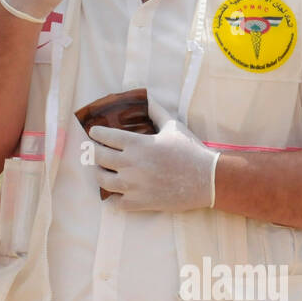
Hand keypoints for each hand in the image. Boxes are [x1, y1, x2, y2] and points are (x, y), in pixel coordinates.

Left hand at [87, 103, 218, 211]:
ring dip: (99, 173)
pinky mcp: (141, 202)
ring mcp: (134, 185)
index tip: (94, 132)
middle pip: (98, 157)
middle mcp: (131, 164)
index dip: (97, 133)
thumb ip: (156, 111)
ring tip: (101, 170)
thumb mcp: (173, 126)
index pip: (105, 136)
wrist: (208, 179)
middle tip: (94, 150)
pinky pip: (116, 203)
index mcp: (138, 144)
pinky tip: (115, 192)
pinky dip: (112, 197)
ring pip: (102, 180)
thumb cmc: (191, 150)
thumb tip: (147, 97)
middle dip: (93, 152)